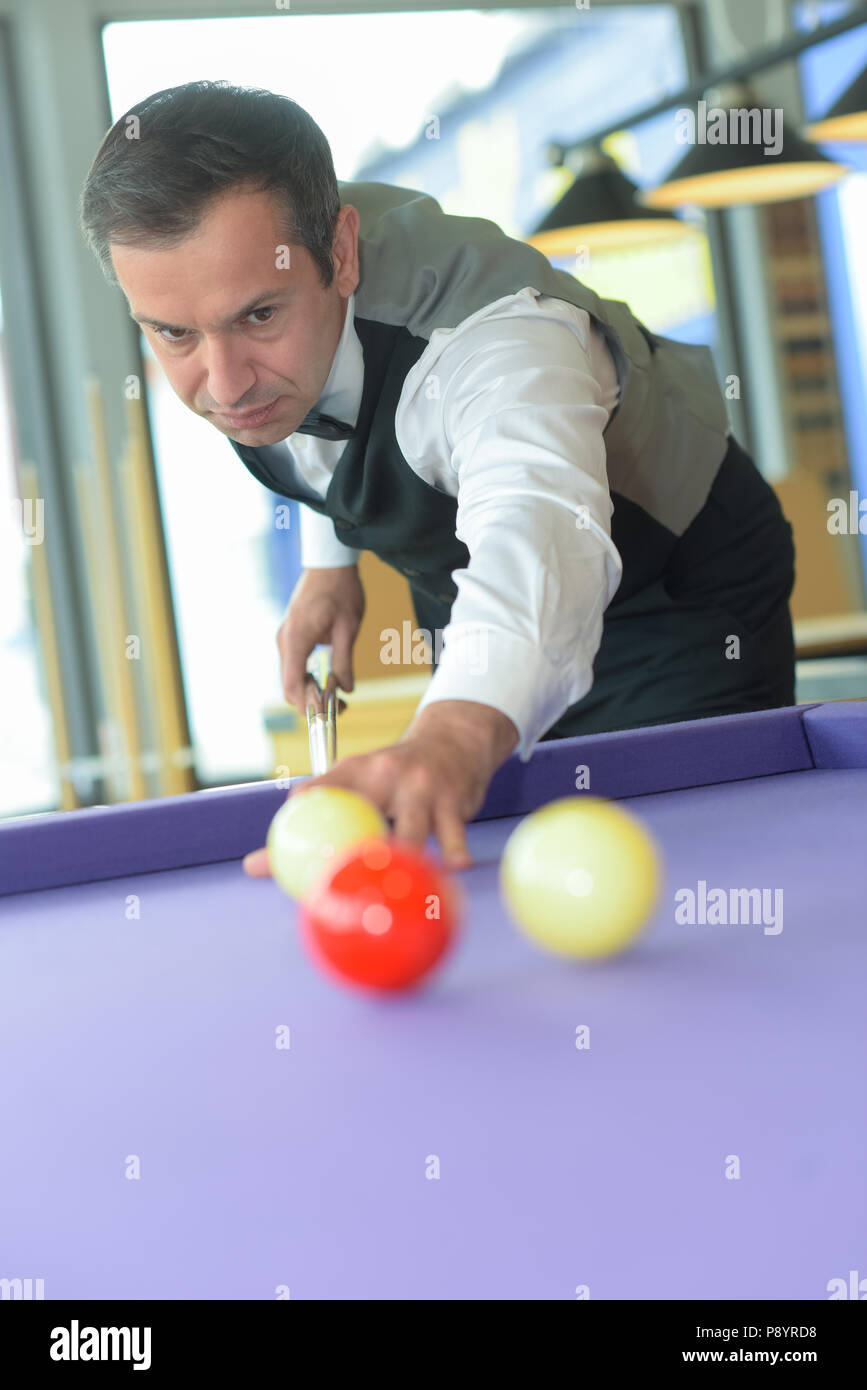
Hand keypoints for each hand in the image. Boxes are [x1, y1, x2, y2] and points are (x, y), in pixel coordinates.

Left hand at [244, 699, 518, 874]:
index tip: (276, 856)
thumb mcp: (363, 781)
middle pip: (361, 814)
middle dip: (349, 850)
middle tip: (333, 881)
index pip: (316, 792)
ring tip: (397, 883)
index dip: (296, 820)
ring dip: (405, 854)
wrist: (455, 739)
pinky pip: (453, 830)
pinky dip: (455, 850)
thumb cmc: (396, 775)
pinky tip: (457, 867)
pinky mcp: (451, 799)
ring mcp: (420, 785)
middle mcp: (385, 774)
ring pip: (410, 826)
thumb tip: (253, 867)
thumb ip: (320, 818)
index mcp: (354, 770)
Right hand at [276, 565, 364, 711]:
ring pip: (290, 677)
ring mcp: (284, 637)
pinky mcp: (289, 634)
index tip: (330, 713)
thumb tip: (346, 689)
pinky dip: (305, 677)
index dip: (307, 705)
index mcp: (297, 638)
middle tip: (340, 706)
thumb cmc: (341, 590)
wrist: (329, 563)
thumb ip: (344, 660)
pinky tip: (324, 679)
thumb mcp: (348, 628)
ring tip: (335, 694)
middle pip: (289, 685)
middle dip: (310, 702)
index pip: (293, 685)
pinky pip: (292, 664)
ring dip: (308, 690)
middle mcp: (284, 640)